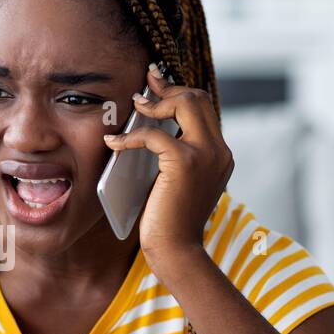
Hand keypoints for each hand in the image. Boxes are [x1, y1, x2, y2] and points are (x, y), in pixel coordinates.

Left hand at [103, 63, 232, 257]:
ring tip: (134, 106)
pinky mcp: (185, 163)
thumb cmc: (169, 221)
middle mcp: (219, 151)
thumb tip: (150, 130)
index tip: (157, 85)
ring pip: (185, 104)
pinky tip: (113, 143)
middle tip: (145, 83)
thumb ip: (174, 156)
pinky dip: (130, 136)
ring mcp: (206, 155)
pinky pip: (154, 134)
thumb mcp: (176, 182)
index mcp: (219, 155)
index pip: (204, 109)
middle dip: (169, 88)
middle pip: (198, 98)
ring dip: (155, 103)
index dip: (180, 93)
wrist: (176, 251)